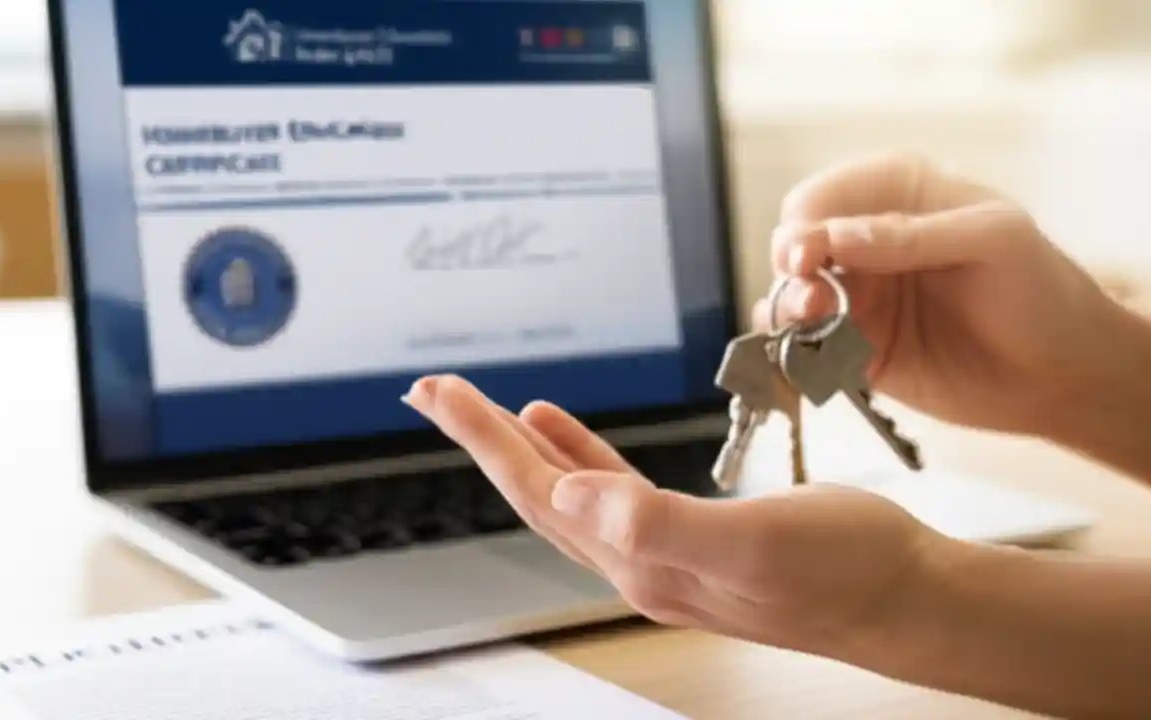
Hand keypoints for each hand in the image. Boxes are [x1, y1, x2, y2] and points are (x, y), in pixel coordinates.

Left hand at [402, 375, 943, 661]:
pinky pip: (612, 489)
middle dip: (480, 438)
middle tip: (434, 391)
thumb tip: (571, 496)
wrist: (906, 597)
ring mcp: (663, 551)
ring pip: (568, 491)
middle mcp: (640, 560)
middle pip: (536, 491)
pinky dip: (579, 453)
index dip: (484, 440)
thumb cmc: (846, 571)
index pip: (540, 491)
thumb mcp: (751, 542)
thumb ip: (655, 523)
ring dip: (520, 447)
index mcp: (642, 559)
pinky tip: (561, 429)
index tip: (441, 395)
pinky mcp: (693, 536)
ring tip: (480, 408)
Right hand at [766, 153, 1122, 437]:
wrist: (1066, 374)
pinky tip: (797, 349)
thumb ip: (911, 235)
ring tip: (810, 318)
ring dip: (789, 306)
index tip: (806, 249)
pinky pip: (805, 345)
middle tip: (806, 289)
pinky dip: (791, 347)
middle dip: (791, 264)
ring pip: (793, 295)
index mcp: (900, 197)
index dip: (808, 220)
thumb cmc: (1042, 291)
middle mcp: (868, 244)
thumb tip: (835, 237)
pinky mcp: (856, 350)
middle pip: (797, 244)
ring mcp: (860, 298)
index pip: (828, 196)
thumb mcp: (993, 241)